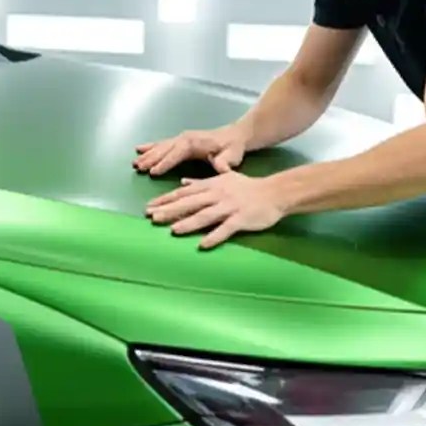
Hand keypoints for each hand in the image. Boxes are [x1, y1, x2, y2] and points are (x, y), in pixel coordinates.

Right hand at [134, 125, 247, 175]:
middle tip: (138, 168)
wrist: (236, 136)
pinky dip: (150, 146)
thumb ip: (225, 163)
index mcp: (195, 142)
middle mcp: (185, 138)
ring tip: (135, 163)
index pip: (177, 153)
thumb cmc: (233, 149)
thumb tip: (220, 167)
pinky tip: (139, 149)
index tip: (153, 172)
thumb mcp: (232, 156)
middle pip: (165, 149)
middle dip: (151, 158)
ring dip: (147, 154)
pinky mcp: (180, 140)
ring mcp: (181, 138)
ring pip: (161, 146)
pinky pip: (162, 143)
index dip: (165, 162)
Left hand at [145, 172, 284, 248]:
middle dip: (170, 210)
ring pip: (205, 215)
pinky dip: (214, 237)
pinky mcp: (241, 219)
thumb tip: (182, 183)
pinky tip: (202, 245)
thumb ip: (201, 182)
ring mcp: (230, 207)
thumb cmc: (248, 187)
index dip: (166, 199)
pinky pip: (226, 229)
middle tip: (152, 217)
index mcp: (212, 185)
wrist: (275, 192)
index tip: (150, 206)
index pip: (184, 192)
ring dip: (188, 223)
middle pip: (190, 203)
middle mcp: (218, 195)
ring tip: (173, 230)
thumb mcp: (223, 179)